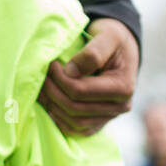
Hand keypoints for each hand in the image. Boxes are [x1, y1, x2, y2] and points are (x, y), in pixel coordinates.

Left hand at [38, 17, 138, 136]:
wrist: (119, 48)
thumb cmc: (113, 39)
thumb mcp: (108, 36)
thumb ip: (93, 53)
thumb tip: (70, 72)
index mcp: (124, 88)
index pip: (81, 91)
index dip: (60, 79)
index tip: (51, 63)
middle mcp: (120, 107)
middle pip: (75, 108)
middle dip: (52, 92)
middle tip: (41, 76)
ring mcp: (109, 117)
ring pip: (73, 122)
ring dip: (52, 106)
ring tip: (41, 88)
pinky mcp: (99, 122)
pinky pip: (75, 130)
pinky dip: (59, 120)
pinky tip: (48, 104)